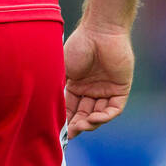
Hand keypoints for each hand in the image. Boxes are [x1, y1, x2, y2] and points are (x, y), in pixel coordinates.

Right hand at [63, 22, 133, 139]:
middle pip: (84, 113)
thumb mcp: (62, 69)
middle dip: (77, 125)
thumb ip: (57, 87)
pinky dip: (105, 116)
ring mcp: (106, 90)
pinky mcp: (121, 89)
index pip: (70, 107)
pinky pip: (114, 108)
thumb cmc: (78, 46)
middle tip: (70, 133)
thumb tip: (44, 106)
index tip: (58, 131)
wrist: (100, 32)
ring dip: (91, 122)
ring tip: (82, 126)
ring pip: (99, 114)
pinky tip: (94, 118)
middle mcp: (91, 89)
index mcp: (76, 85)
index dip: (65, 120)